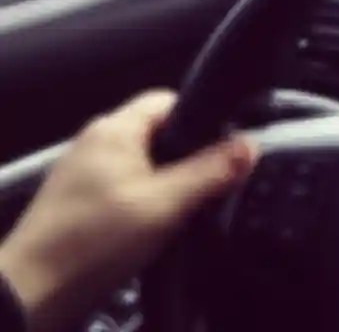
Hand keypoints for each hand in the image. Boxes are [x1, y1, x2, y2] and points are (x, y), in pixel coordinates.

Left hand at [0, 90, 255, 331]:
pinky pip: (126, 189)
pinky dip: (146, 204)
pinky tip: (154, 230)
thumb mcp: (165, 204)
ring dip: (168, 186)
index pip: (170, 101)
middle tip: (208, 188)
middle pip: (160, 135)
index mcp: (114, 130)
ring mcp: (83, 173)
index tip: (225, 150)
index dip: (204, 120)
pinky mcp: (79, 202)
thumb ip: (211, 172)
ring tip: (181, 213)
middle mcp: (96, 143)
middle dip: (189, 159)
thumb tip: (249, 145)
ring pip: (145, 165)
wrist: (32, 292)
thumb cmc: (93, 242)